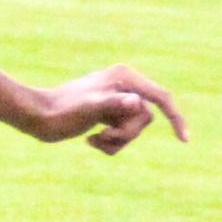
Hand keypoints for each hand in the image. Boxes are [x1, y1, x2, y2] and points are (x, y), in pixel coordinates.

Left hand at [30, 64, 187, 152]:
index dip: (176, 117)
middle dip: (127, 134)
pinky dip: (109, 144)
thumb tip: (136, 102)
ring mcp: (117, 101)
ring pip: (134, 130)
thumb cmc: (61, 111)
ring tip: (94, 140)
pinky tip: (90, 141)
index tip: (184, 140)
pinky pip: (123, 135)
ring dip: (116, 141)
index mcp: (124, 77)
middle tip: (102, 136)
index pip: (161, 97)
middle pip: (146, 119)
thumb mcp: (88, 109)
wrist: (38, 117)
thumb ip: (112, 103)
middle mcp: (124, 86)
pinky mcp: (109, 113)